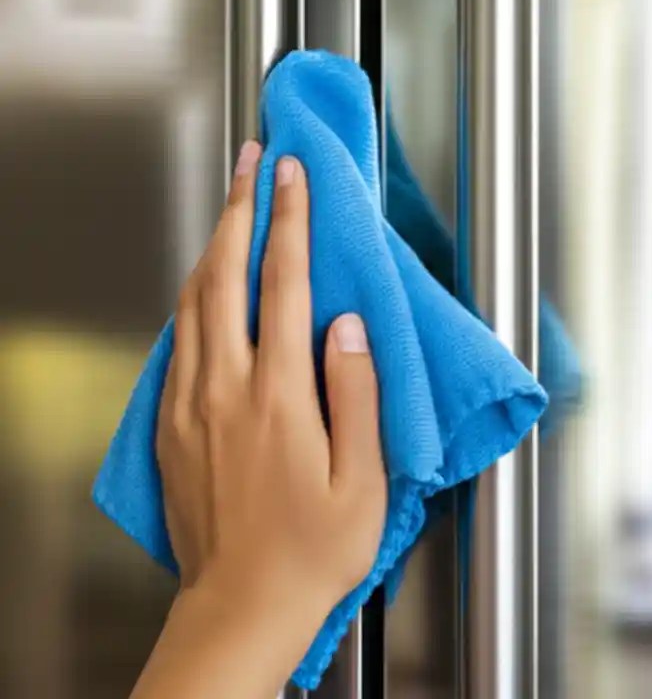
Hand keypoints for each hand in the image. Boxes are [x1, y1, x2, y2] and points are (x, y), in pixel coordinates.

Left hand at [132, 141, 386, 698]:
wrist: (243, 605)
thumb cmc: (313, 549)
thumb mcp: (364, 478)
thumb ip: (357, 393)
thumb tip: (347, 325)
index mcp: (279, 396)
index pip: (283, 284)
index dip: (289, 221)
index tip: (294, 174)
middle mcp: (225, 389)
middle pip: (224, 276)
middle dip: (239, 209)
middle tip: (252, 163)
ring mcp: (190, 405)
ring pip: (191, 302)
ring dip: (212, 245)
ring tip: (230, 207)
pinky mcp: (171, 426)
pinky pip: (178, 342)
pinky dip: (191, 298)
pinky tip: (204, 288)